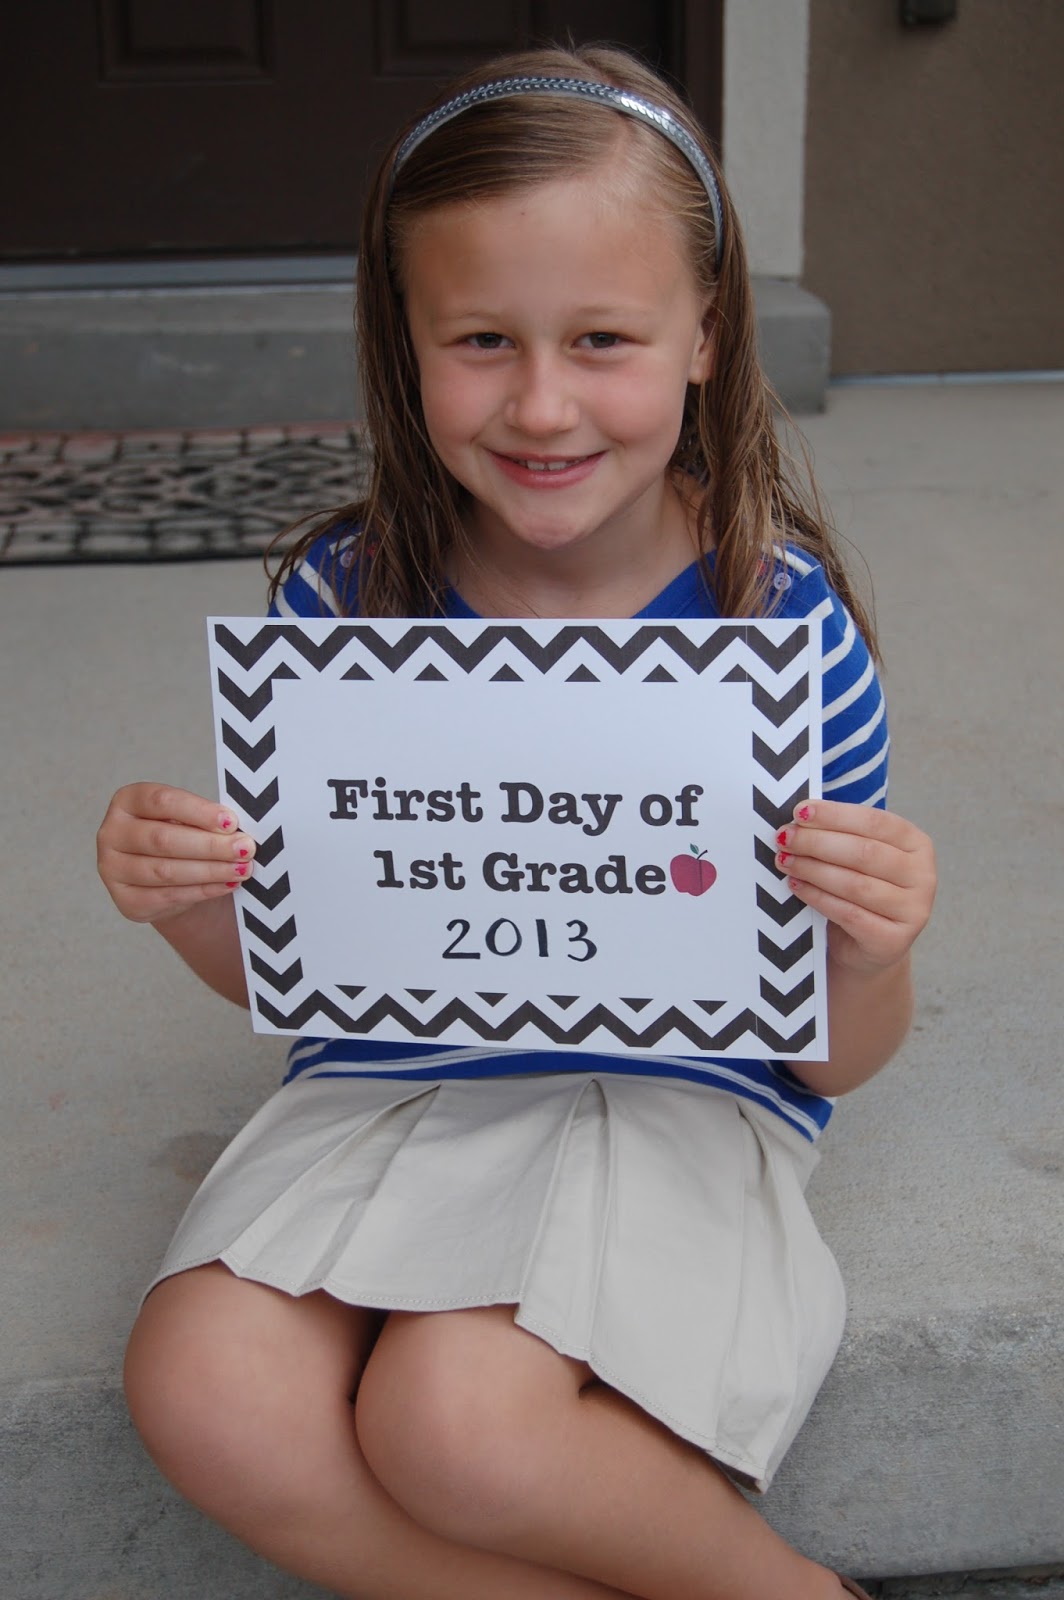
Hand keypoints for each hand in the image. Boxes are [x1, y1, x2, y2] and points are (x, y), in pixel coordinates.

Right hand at [97, 783, 256, 925]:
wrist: (169, 882)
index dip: (198, 811)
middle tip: (245, 848)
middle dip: (210, 845)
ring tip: (241, 868)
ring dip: (210, 870)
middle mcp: (111, 833)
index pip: (161, 801)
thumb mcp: (190, 821)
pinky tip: (226, 885)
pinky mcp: (126, 901)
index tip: (231, 821)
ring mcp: (113, 869)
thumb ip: (206, 820)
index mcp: (127, 801)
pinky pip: (168, 896)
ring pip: (165, 871)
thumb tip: (238, 830)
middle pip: (163, 839)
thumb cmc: (184, 839)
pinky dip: (202, 891)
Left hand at [775, 799, 935, 976]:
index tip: (801, 811)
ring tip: (785, 861)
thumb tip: (800, 815)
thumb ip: (840, 835)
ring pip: (855, 884)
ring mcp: (913, 911)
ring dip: (813, 869)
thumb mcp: (857, 858)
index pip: (876, 822)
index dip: (836, 815)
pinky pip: (849, 914)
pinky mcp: (893, 941)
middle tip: (784, 837)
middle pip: (864, 852)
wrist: (866, 947)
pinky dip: (818, 897)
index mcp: (917, 844)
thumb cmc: (859, 892)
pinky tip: (797, 886)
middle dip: (818, 842)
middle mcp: (923, 876)